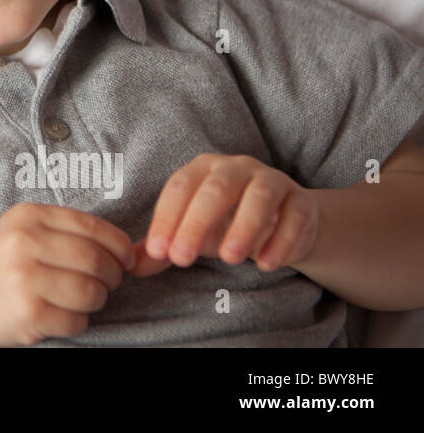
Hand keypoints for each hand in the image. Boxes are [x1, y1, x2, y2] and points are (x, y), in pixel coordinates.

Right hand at [0, 202, 136, 346]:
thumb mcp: (26, 236)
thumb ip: (74, 236)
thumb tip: (141, 254)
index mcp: (27, 216)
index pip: (93, 227)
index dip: (119, 247)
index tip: (123, 260)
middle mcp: (23, 243)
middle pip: (96, 261)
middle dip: (110, 277)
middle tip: (102, 284)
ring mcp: (24, 279)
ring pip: (91, 292)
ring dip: (94, 301)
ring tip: (76, 300)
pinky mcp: (27, 313)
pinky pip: (76, 321)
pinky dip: (75, 323)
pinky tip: (56, 316)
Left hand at [131, 153, 318, 275]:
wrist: (281, 222)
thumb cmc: (225, 223)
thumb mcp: (192, 232)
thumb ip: (164, 246)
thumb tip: (130, 265)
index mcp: (202, 168)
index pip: (179, 188)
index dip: (166, 218)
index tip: (159, 252)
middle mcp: (236, 167)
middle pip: (216, 189)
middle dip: (196, 223)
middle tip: (183, 259)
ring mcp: (271, 180)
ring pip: (259, 196)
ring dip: (244, 227)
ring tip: (230, 259)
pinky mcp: (301, 201)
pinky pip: (294, 216)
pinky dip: (281, 240)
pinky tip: (267, 264)